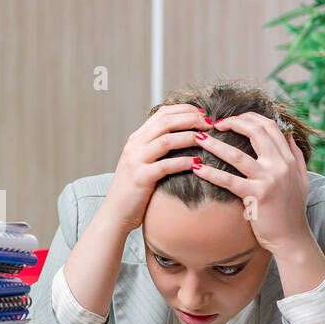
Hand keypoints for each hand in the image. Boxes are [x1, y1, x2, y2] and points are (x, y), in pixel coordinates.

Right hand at [100, 103, 211, 234]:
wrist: (115, 213)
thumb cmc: (134, 190)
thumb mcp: (142, 162)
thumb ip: (156, 148)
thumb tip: (183, 136)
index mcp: (136, 139)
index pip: (162, 113)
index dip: (184, 110)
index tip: (203, 114)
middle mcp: (134, 146)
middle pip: (165, 122)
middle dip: (191, 119)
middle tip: (209, 123)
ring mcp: (136, 161)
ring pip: (166, 140)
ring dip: (190, 137)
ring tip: (207, 140)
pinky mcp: (140, 178)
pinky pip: (166, 165)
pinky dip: (184, 162)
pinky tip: (197, 163)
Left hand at [190, 112, 312, 253]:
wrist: (292, 239)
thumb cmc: (292, 211)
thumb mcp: (301, 179)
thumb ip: (296, 156)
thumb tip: (289, 135)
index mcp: (289, 159)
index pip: (269, 127)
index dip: (249, 118)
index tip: (231, 118)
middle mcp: (281, 166)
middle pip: (256, 132)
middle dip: (233, 123)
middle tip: (212, 123)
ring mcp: (269, 180)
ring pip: (238, 155)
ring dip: (215, 144)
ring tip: (198, 138)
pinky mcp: (257, 196)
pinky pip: (229, 181)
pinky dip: (211, 173)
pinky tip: (197, 168)